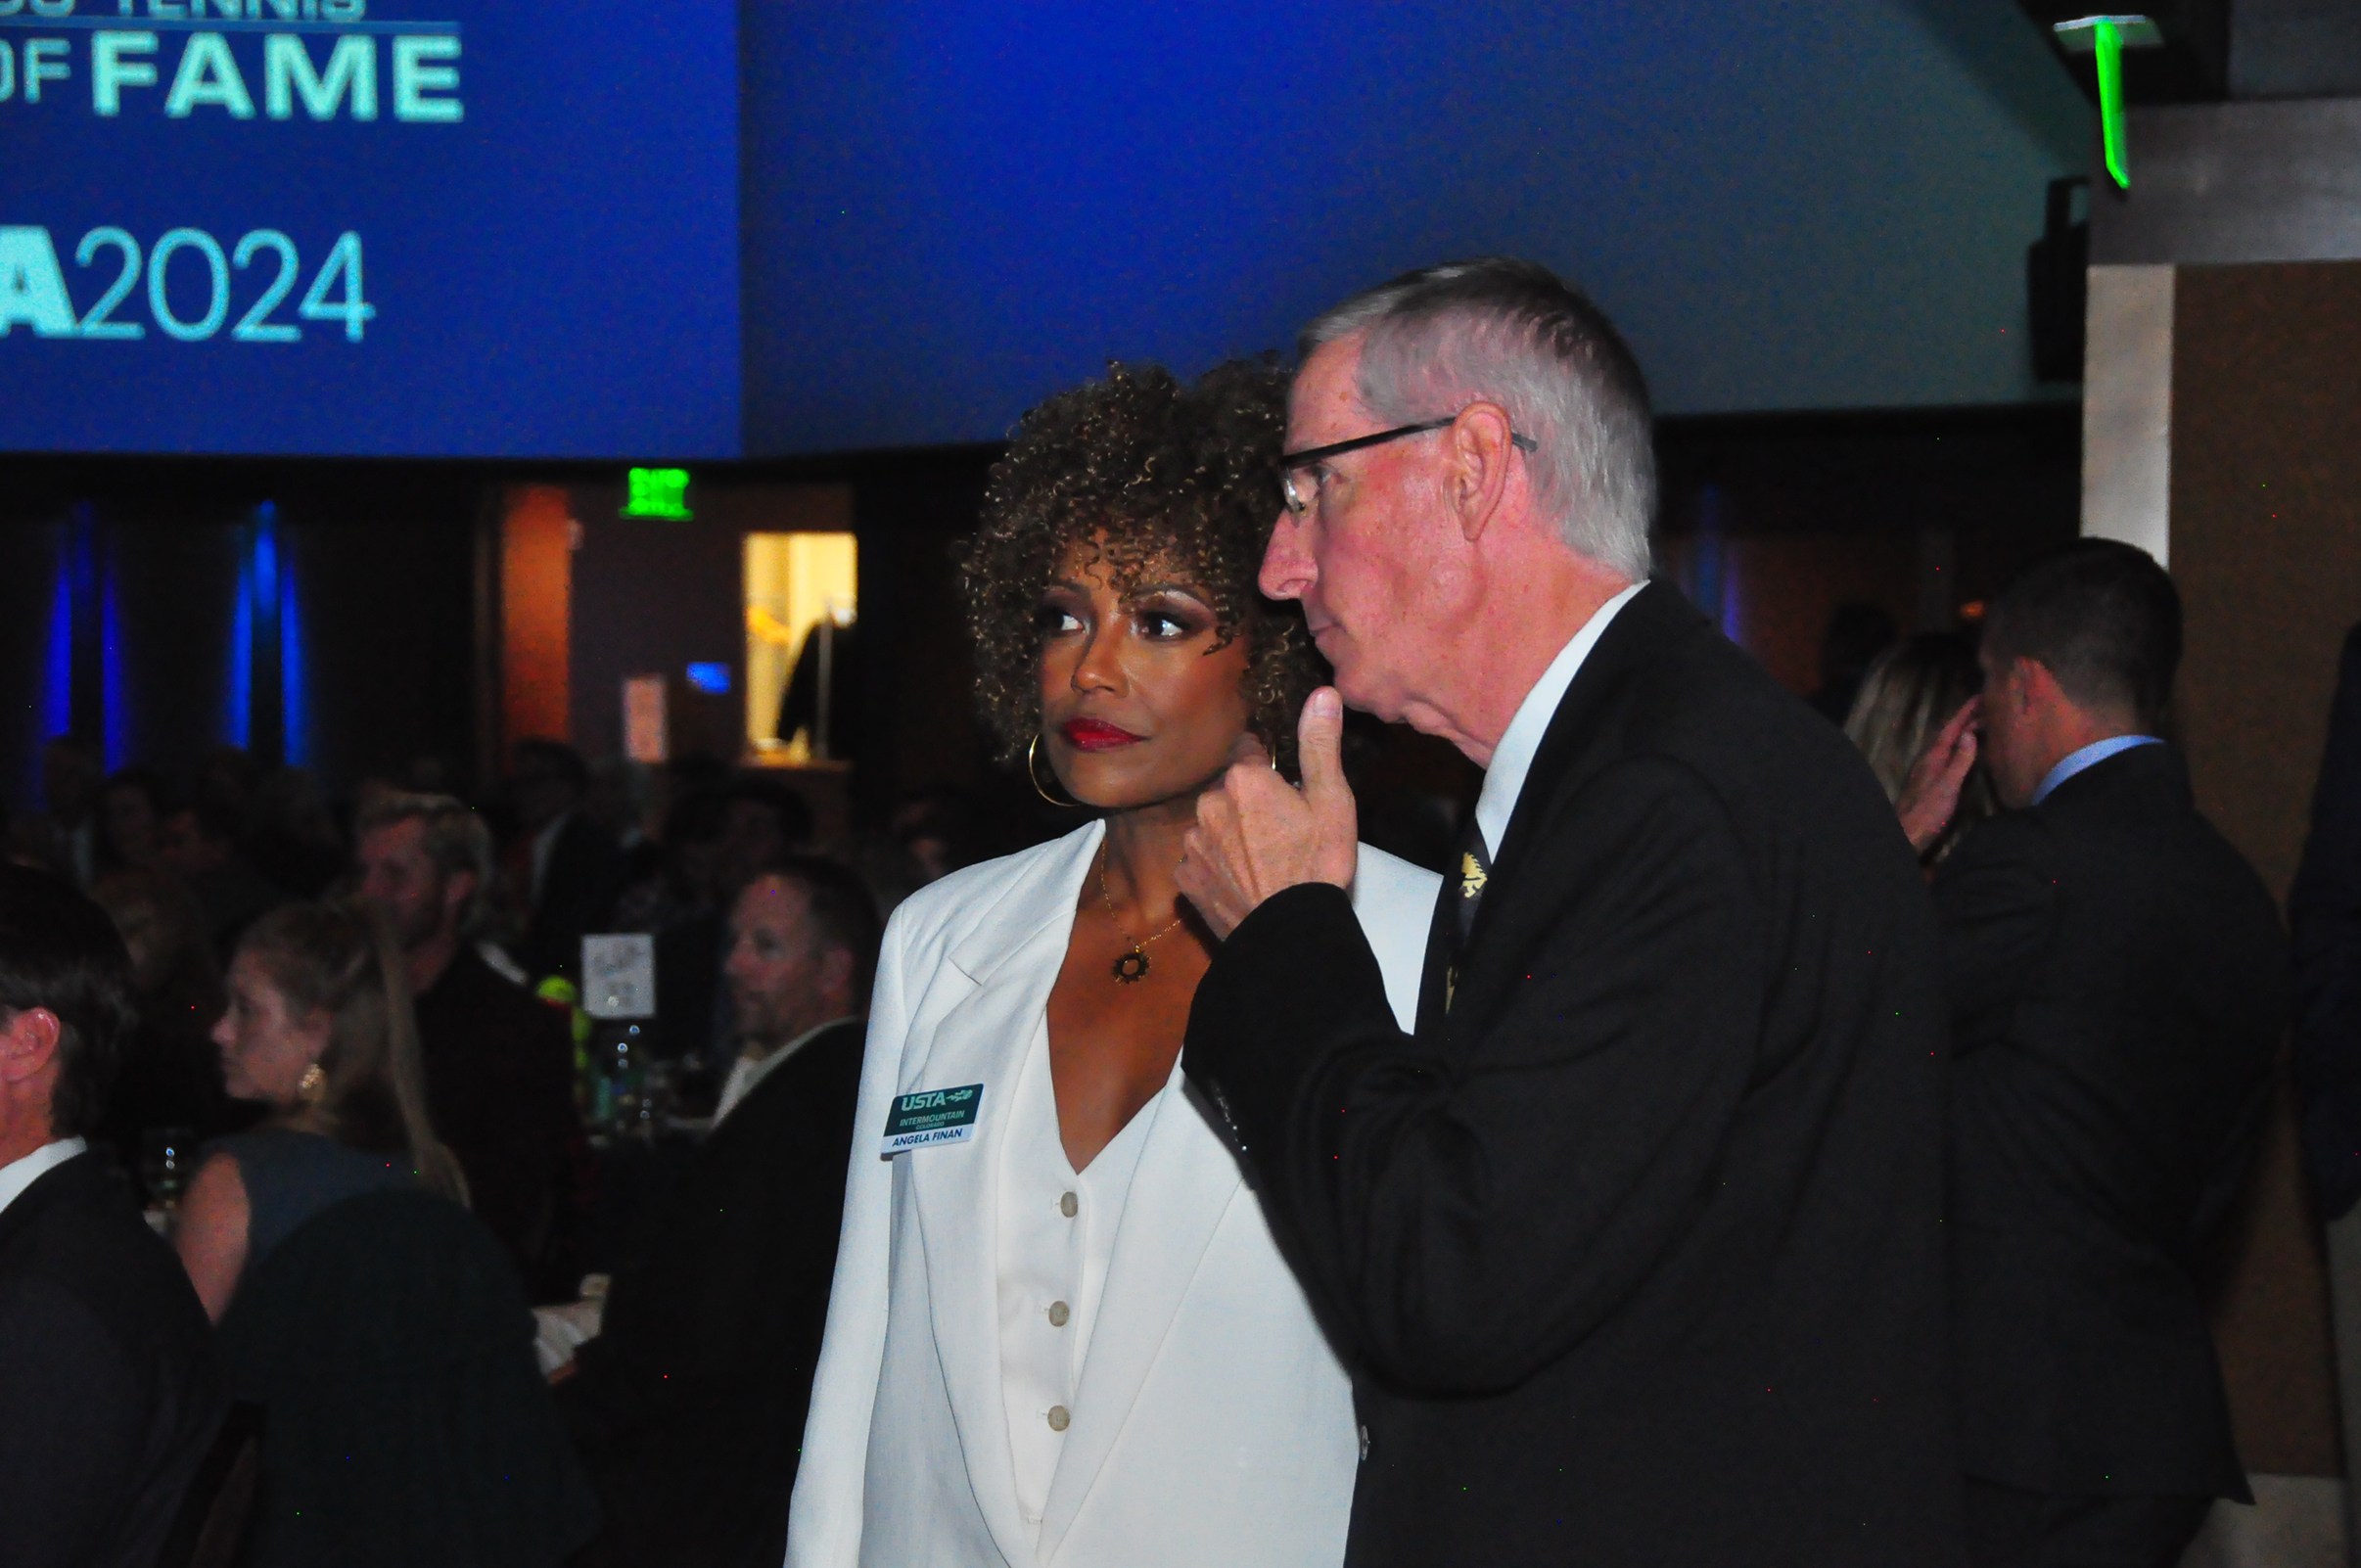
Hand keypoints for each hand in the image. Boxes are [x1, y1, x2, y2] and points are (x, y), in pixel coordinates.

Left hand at [1178, 687, 1358, 937]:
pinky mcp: (1184, 880)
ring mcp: (1192, 844)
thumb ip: (1320, 744)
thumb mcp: (1332, 801)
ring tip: (1261, 864)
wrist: (1289, 934)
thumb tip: (1322, 693)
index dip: (1268, 773)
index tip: (1285, 795)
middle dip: (1247, 806)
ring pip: (1211, 826)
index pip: (1248, 753)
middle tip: (1279, 835)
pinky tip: (1240, 884)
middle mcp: (1208, 804)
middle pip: (1228, 792)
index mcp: (1243, 780)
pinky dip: (1215, 869)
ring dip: (1229, 837)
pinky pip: (1199, 862)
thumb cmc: (1317, 865)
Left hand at [1896, 698, 1977, 854]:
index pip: (1951, 728)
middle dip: (1966, 719)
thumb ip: (1959, 760)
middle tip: (1987, 708)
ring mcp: (1927, 770)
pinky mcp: (1928, 780)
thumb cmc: (1928, 812)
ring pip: (1946, 744)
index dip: (1966, 712)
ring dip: (1962, 733)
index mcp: (1933, 757)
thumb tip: (1969, 733)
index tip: (1981, 696)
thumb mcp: (1948, 786)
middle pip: (1948, 734)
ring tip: (1979, 724)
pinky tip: (1963, 754)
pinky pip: (1946, 756)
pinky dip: (1958, 748)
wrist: (1908, 834)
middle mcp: (1928, 759)